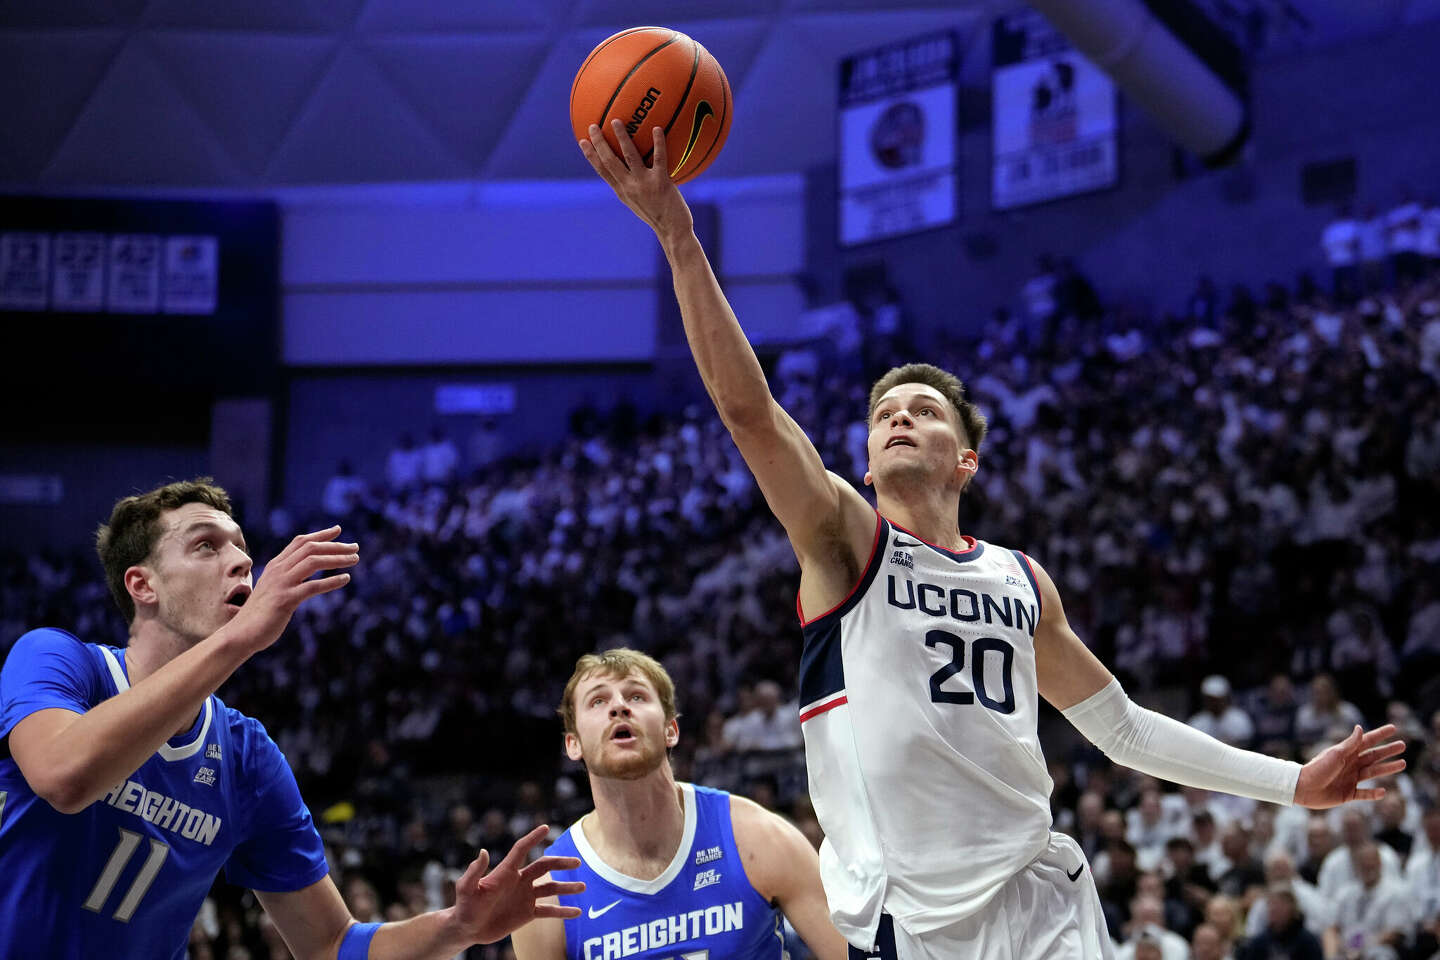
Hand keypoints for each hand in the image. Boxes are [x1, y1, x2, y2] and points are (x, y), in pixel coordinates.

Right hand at [232, 527, 358, 653]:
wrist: (241, 633)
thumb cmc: (260, 614)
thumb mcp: (273, 589)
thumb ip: (286, 578)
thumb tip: (305, 573)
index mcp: (275, 566)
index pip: (299, 542)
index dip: (320, 535)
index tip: (338, 530)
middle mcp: (278, 570)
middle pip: (310, 548)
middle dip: (335, 546)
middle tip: (355, 547)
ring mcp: (281, 584)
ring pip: (313, 562)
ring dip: (337, 559)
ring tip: (355, 560)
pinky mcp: (285, 600)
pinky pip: (312, 586)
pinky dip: (331, 581)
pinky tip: (345, 579)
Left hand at [450, 824, 583, 943]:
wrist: (467, 928)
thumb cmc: (464, 907)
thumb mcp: (466, 889)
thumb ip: (474, 872)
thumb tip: (483, 851)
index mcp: (506, 872)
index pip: (522, 850)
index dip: (532, 838)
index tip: (545, 827)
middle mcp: (519, 881)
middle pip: (544, 867)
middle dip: (561, 863)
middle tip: (577, 862)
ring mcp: (525, 897)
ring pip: (551, 889)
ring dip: (567, 887)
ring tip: (583, 887)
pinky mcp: (527, 913)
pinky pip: (549, 911)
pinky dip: (563, 911)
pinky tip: (577, 912)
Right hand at [579, 120, 693, 244]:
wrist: (673, 231)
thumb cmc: (658, 215)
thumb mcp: (639, 202)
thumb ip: (632, 186)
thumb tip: (630, 169)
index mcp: (622, 192)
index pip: (602, 171)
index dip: (591, 156)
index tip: (582, 141)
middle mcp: (629, 187)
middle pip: (609, 162)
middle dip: (599, 143)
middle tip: (594, 126)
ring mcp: (644, 185)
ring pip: (629, 157)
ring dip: (622, 138)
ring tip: (616, 121)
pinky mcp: (661, 183)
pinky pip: (659, 158)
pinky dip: (658, 142)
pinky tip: (656, 128)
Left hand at [1293, 724, 1405, 808]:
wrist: (1303, 788)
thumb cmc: (1318, 769)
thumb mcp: (1335, 754)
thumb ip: (1350, 744)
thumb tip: (1360, 727)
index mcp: (1347, 753)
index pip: (1367, 741)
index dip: (1380, 735)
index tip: (1394, 728)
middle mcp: (1350, 765)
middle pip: (1374, 756)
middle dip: (1388, 751)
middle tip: (1403, 745)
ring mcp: (1350, 779)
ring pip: (1373, 773)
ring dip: (1388, 769)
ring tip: (1403, 764)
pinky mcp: (1348, 794)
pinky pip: (1364, 794)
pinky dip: (1374, 794)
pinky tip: (1383, 792)